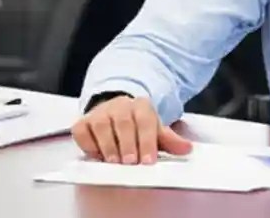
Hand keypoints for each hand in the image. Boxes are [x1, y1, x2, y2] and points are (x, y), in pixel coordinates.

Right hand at [71, 95, 192, 164]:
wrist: (116, 111)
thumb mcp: (156, 130)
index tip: (148, 161)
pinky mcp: (83, 122)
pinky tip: (96, 155)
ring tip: (114, 162)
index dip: (147, 142)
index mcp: (141, 106)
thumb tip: (187, 148)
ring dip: (108, 146)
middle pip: (123, 123)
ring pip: (102, 126)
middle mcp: (119, 106)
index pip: (145, 121)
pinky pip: (82, 132)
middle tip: (131, 163)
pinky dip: (88, 144)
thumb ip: (170, 141)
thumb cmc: (137, 125)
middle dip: (128, 144)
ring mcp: (100, 113)